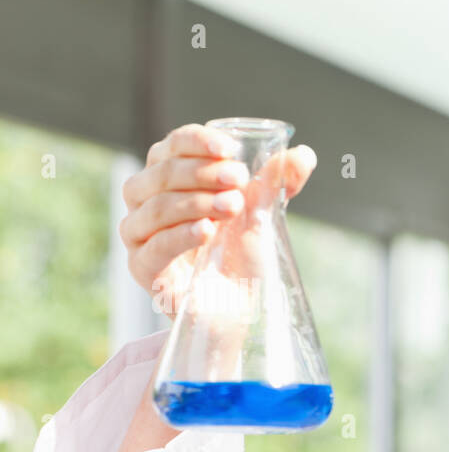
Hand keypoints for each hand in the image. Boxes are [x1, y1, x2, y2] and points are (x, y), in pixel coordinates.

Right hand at [118, 122, 316, 319]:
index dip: (197, 141)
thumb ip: (277, 184)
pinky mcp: (143, 270)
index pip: (172, 146)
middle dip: (202, 172)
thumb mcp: (261, 215)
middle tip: (239, 180)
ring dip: (196, 202)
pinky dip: (181, 235)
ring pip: (155, 207)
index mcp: (169, 179)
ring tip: (233, 206)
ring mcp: (140, 236)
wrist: (240, 309)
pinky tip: (207, 231)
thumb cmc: (241, 257)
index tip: (230, 148)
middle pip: (160, 173)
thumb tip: (305, 153)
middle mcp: (146, 202)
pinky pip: (154, 247)